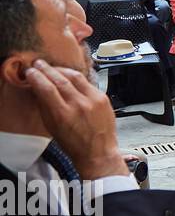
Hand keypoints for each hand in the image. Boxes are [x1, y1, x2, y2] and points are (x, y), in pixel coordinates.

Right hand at [24, 60, 126, 179]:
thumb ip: (45, 106)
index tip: (30, 72)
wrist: (98, 151)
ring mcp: (93, 100)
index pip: (46, 88)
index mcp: (62, 114)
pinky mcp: (103, 98)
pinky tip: (69, 75)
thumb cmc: (73, 143)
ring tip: (52, 67)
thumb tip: (37, 88)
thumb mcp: (52, 127)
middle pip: (60, 79)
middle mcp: (79, 105)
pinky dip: (76, 77)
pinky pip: (87, 82)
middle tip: (39, 64)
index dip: (36, 77)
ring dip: (61, 69)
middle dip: (47, 69)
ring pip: (75, 76)